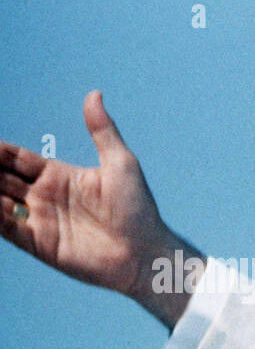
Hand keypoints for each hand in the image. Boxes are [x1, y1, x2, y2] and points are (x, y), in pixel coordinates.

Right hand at [0, 90, 191, 308]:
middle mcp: (45, 197)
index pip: (15, 158)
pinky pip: (6, 228)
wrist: (145, 255)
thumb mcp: (121, 164)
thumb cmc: (139, 210)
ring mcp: (41, 221)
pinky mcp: (40, 244)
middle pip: (0, 177)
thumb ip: (102, 130)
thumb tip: (95, 94)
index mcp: (59, 176)